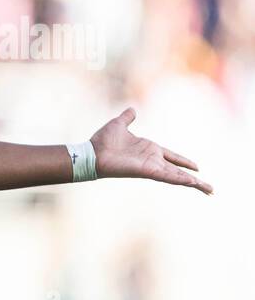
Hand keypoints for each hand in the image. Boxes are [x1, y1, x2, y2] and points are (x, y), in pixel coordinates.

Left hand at [90, 108, 212, 194]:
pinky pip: (167, 176)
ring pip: (177, 176)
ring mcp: (151, 166)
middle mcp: (152, 160)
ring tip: (209, 190)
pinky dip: (180, 179)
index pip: (173, 157)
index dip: (185, 162)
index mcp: (149, 149)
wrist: (91, 152)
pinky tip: (193, 183)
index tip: (197, 168)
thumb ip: (127, 117)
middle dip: (195, 180)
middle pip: (179, 171)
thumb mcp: (119, 124)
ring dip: (193, 183)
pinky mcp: (147, 171)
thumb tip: (132, 109)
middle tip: (209, 189)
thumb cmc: (102, 141)